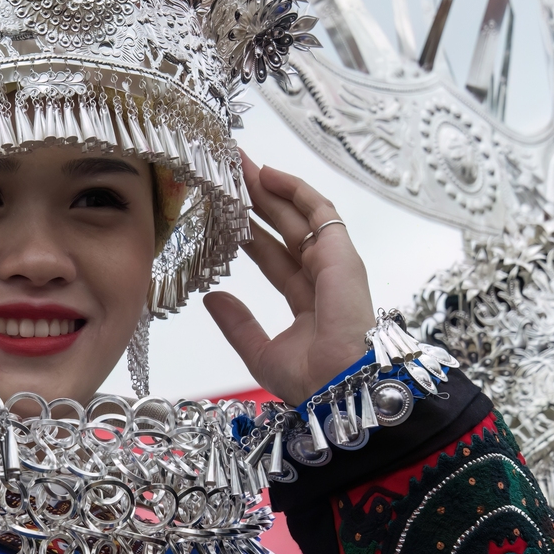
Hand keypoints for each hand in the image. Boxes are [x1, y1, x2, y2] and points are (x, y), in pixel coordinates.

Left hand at [204, 152, 374, 406]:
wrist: (340, 387)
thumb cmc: (310, 379)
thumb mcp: (261, 351)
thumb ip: (238, 325)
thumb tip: (212, 298)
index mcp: (306, 302)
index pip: (274, 258)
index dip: (251, 233)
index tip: (225, 212)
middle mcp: (321, 279)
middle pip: (285, 229)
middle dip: (258, 201)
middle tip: (230, 173)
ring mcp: (334, 264)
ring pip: (300, 215)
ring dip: (273, 189)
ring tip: (242, 165)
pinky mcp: (341, 254)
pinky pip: (320, 212)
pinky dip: (296, 190)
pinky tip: (269, 175)